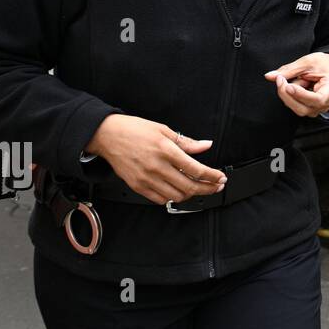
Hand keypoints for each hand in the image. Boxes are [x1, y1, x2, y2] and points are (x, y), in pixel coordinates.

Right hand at [85, 114, 226, 204]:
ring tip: (199, 188)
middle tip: (216, 186)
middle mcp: (157, 167)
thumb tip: (205, 145)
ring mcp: (146, 179)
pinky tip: (178, 191)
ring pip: (176, 195)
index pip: (196, 169)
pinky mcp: (137, 186)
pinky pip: (160, 199)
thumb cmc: (134, 130)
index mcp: (166, 150)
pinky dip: (173, 198)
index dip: (212, 176)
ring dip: (192, 194)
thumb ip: (187, 142)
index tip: (220, 177)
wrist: (107, 136)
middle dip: (208, 188)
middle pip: (189, 186)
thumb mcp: (164, 130)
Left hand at [265, 51, 328, 116]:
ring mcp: (318, 108)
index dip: (301, 95)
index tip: (288, 86)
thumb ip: (288, 70)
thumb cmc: (322, 63)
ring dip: (288, 95)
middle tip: (280, 79)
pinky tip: (293, 86)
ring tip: (293, 80)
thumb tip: (269, 76)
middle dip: (287, 96)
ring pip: (298, 109)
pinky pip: (296, 107)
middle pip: (303, 109)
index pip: (317, 99)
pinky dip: (290, 97)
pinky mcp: (310, 108)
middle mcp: (326, 103)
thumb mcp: (306, 62)